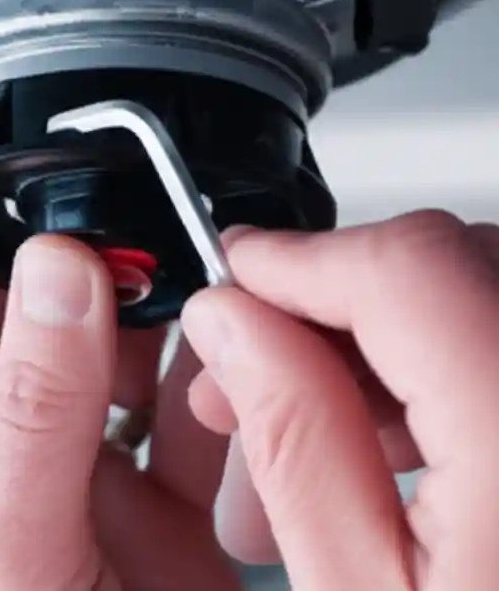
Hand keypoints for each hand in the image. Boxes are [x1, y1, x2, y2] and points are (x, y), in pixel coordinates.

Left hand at [0, 225, 241, 589]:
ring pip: (102, 361)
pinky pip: (188, 423)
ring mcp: (66, 494)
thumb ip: (32, 419)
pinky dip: (216, 381)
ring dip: (142, 312)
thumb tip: (54, 281)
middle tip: (104, 214)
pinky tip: (233, 348)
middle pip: (4, 321)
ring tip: (177, 268)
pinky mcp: (155, 527)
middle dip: (52, 260)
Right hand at [181, 210, 498, 588]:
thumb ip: (294, 442)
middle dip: (337, 305)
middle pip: (456, 269)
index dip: (300, 258)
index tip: (235, 280)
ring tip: (325, 436)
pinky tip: (408, 449)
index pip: (407, 268)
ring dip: (394, 343)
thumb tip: (235, 329)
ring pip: (491, 304)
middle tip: (254, 373)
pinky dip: (457, 376)